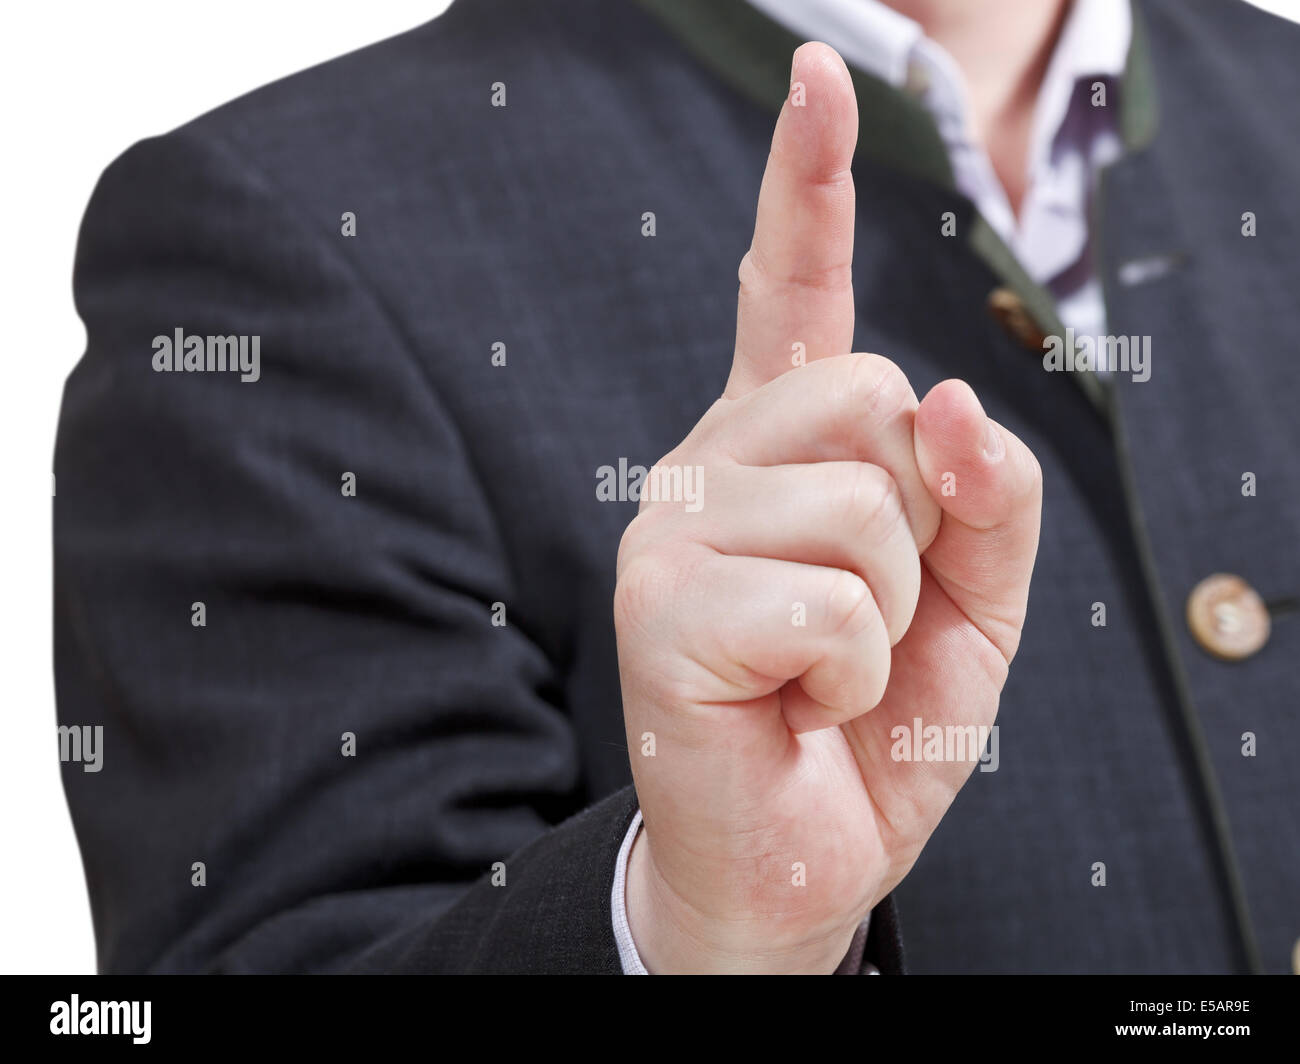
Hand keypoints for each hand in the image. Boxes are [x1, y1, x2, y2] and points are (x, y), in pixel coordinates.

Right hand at [615, 43, 1041, 972]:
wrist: (795, 856)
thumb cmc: (870, 725)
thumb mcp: (974, 607)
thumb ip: (986, 499)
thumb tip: (943, 395)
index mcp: (780, 453)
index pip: (792, 296)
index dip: (806, 187)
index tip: (819, 78)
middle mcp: (710, 468)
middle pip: (873, 394)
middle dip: (919, 525)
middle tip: (864, 614)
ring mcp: (673, 532)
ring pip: (864, 503)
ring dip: (890, 612)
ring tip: (825, 671)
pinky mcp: (661, 610)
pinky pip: (833, 603)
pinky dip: (853, 675)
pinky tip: (794, 704)